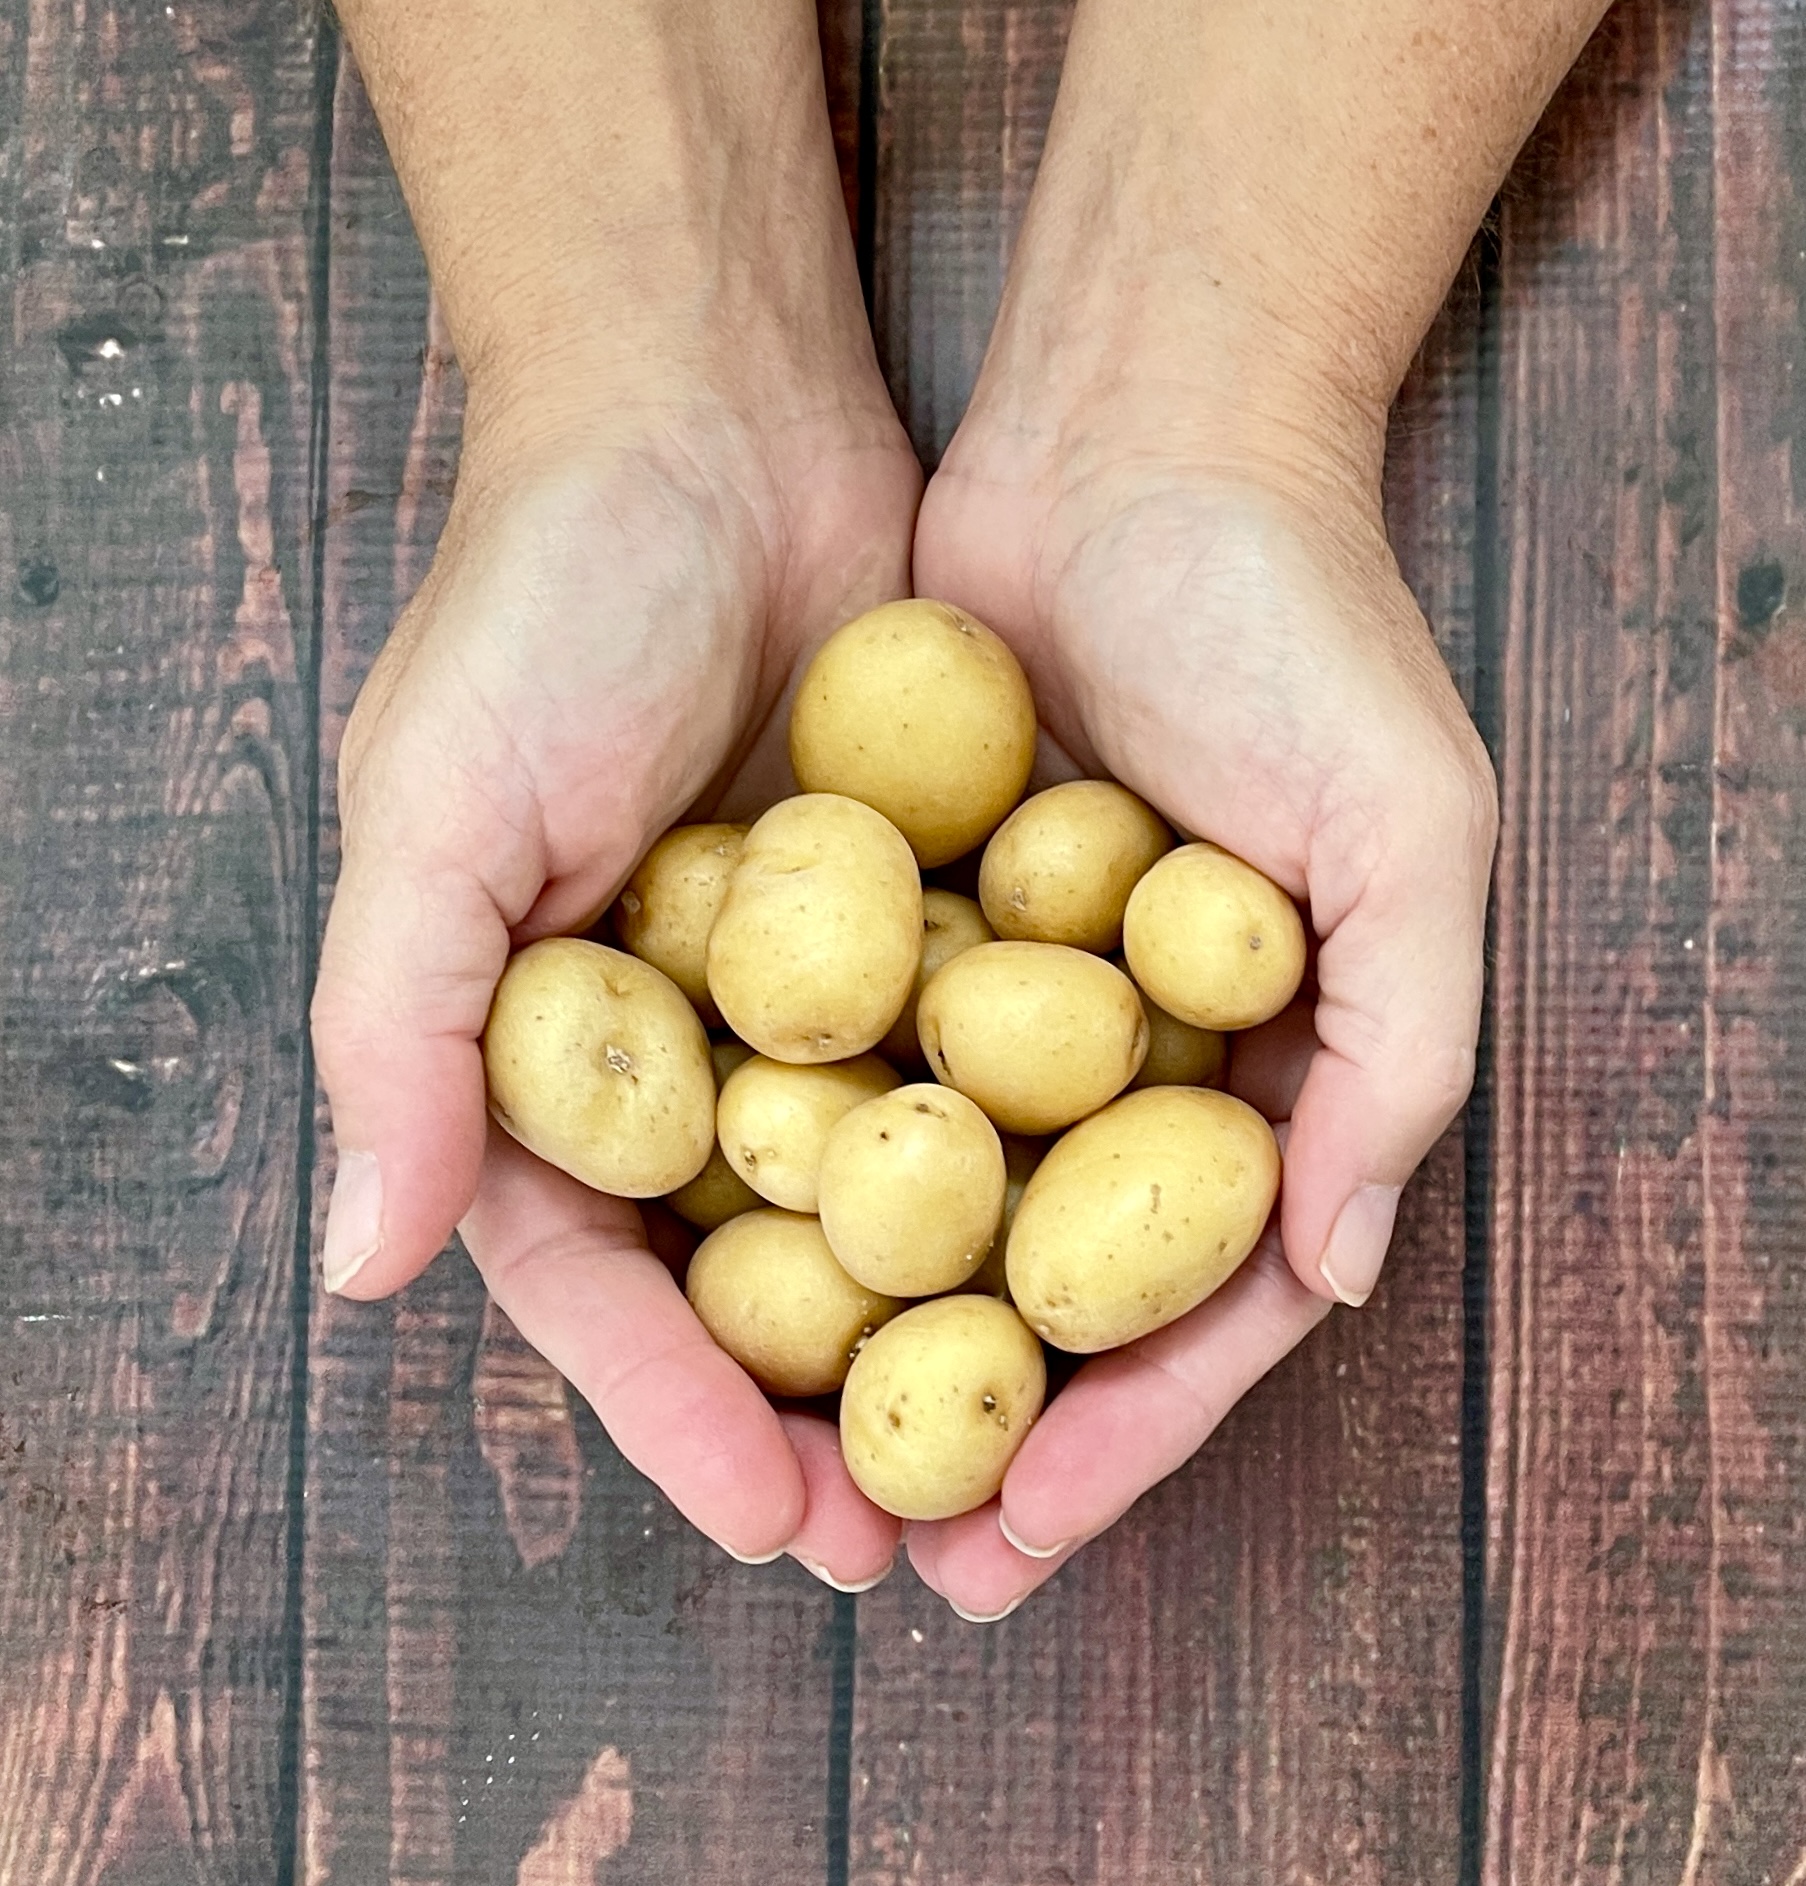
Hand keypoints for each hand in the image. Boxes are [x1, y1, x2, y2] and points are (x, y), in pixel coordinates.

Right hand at [311, 366, 921, 1583]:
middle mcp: (677, 1041)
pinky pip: (977, 1068)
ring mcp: (809, 987)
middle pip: (755, 1270)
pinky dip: (1027, 1163)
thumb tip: (363, 1264)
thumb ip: (400, 1029)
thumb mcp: (439, 805)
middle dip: (832, 1413)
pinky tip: (1096, 1254)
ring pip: (882, 1199)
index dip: (681, 1410)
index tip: (778, 1522)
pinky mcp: (921, 919)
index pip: (603, 1275)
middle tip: (923, 1548)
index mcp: (536, 1048)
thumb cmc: (546, 599)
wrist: (713, 418)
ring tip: (1030, 1453)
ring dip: (946, 1329)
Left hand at [899, 391, 1496, 1618]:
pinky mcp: (894, 919)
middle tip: (888, 1564)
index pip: (1192, 1301)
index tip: (1026, 1534)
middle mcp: (1122, 1056)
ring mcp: (1001, 994)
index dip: (1121, 1433)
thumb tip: (1338, 1278)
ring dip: (865, 1340)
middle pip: (1040, 1286)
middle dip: (972, 1428)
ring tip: (787, 1467)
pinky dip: (796, 1171)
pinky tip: (722, 1269)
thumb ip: (1402, 1049)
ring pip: (927, 1208)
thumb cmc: (1298, 626)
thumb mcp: (1409, 832)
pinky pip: (842, 1069)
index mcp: (1263, 1074)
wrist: (1137, 435)